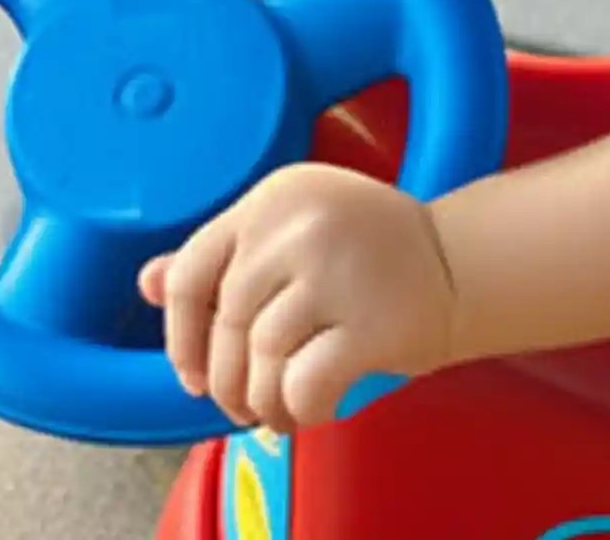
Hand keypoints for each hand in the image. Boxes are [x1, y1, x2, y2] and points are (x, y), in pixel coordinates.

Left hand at [139, 163, 459, 432]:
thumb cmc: (369, 253)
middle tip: (240, 405)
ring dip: (262, 400)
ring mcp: (336, 270)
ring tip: (277, 411)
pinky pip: (305, 383)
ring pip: (261, 357)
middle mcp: (297, 225)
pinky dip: (300, 408)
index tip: (191, 371)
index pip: (192, 269)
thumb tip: (145, 282)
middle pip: (226, 321)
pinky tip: (311, 411)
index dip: (180, 333)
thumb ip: (224, 257)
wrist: (464, 262)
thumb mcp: (291, 235)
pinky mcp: (373, 320)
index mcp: (271, 198)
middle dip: (225, 379)